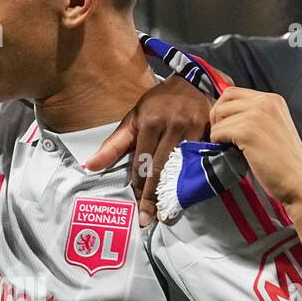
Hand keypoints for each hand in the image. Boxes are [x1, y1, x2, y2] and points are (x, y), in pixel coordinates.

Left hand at [85, 74, 210, 225]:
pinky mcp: (212, 133)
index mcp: (150, 122)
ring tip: (166, 213)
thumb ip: (114, 143)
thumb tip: (90, 166)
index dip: (139, 183)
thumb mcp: (133, 118)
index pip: (142, 161)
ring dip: (173, 192)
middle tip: (148, 218)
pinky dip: (192, 179)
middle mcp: (173, 126)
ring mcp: (195, 130)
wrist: (193, 83)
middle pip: (161, 168)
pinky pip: (200, 162)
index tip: (137, 203)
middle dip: (152, 195)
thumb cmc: (158, 103)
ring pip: (181, 167)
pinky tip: (187, 195)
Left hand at [209, 87, 301, 206]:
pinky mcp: (247, 130)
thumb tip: (219, 110)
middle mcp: (266, 102)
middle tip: (224, 137)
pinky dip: (218, 143)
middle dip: (217, 118)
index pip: (232, 92)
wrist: (298, 182)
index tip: (226, 126)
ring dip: (218, 133)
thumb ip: (252, 115)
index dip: (222, 109)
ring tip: (232, 146)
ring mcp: (257, 115)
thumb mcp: (271, 127)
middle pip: (222, 101)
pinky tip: (232, 152)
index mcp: (273, 99)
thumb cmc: (282, 161)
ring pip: (218, 117)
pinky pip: (217, 132)